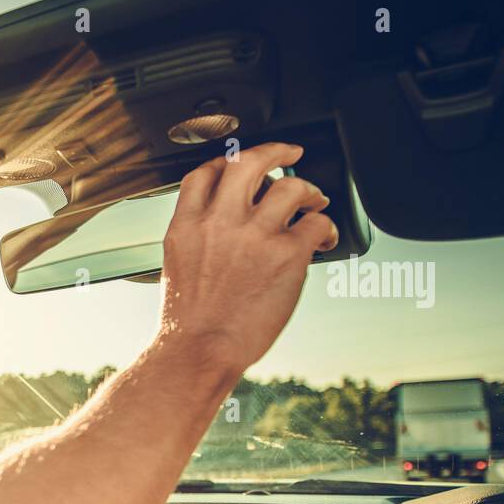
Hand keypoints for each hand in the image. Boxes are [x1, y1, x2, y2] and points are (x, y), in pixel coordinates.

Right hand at [159, 142, 337, 374]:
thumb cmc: (188, 323)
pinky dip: (325, 227)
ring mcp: (254, 236)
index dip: (226, 162)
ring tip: (314, 202)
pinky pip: (316, 223)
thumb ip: (199, 238)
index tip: (239, 165)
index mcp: (187, 226)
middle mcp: (219, 222)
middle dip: (275, 151)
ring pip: (291, 187)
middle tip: (291, 154)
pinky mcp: (286, 255)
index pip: (205, 173)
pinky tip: (323, 239)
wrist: (199, 351)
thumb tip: (226, 225)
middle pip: (248, 162)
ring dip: (308, 190)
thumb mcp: (177, 267)